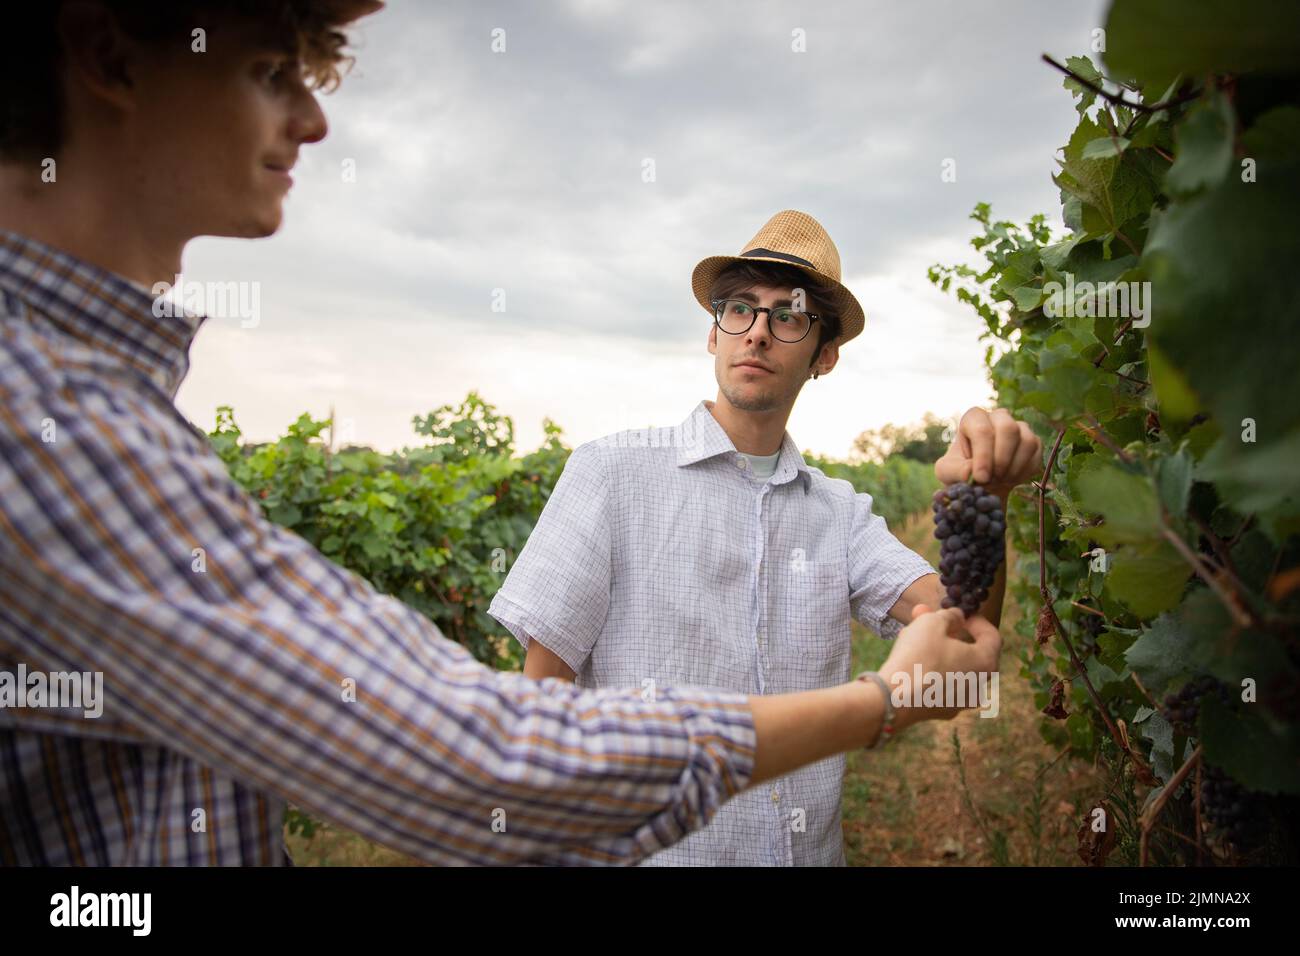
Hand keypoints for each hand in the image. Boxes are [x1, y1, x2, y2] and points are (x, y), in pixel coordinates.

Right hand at [877, 604, 1001, 728]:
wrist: (893, 699)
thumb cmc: (918, 656)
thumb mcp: (932, 623)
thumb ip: (950, 616)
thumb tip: (956, 617)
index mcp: (986, 662)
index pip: (991, 635)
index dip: (976, 620)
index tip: (960, 613)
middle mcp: (980, 685)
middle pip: (970, 651)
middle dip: (949, 631)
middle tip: (929, 617)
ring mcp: (962, 701)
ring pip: (954, 667)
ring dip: (937, 648)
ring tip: (912, 634)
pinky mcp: (943, 710)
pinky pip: (942, 683)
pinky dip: (931, 668)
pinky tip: (910, 659)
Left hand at [935, 407, 1041, 499]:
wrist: (982, 481)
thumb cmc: (960, 471)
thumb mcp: (948, 472)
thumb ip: (955, 471)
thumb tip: (971, 471)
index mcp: (973, 418)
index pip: (982, 430)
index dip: (983, 455)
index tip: (981, 478)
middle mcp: (998, 417)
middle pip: (1008, 429)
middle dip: (1001, 460)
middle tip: (993, 480)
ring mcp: (1019, 427)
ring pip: (1026, 441)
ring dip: (1014, 467)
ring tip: (1000, 480)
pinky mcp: (1034, 441)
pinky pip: (1036, 453)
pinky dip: (1025, 471)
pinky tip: (1011, 479)